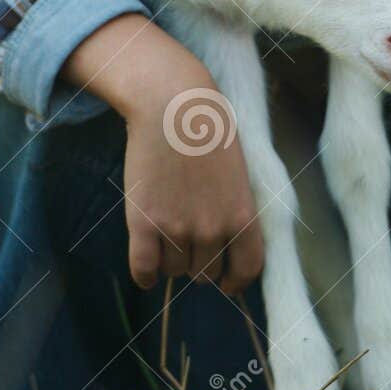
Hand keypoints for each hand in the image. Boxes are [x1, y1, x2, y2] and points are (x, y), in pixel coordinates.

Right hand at [121, 87, 264, 293]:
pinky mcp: (144, 224)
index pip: (246, 269)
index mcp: (243, 217)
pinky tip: (145, 272)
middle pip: (204, 273)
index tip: (226, 284)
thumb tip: (230, 248)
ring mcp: (178, 228)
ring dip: (170, 260)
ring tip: (165, 233)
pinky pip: (144, 269)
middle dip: (197, 263)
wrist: (173, 105)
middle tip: (187, 241)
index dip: (235, 282)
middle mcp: (213, 229)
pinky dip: (145, 276)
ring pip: (174, 271)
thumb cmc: (209, 131)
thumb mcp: (238, 174)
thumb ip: (236, 212)